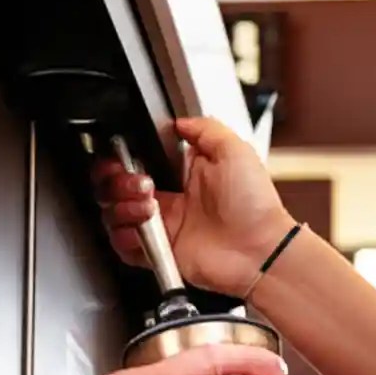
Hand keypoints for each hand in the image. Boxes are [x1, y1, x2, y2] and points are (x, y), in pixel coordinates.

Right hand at [91, 118, 295, 296]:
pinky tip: (142, 228)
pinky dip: (126, 236)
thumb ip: (205, 129)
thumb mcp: (235, 150)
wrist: (260, 250)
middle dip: (118, 180)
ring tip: (149, 206)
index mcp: (184, 175)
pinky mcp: (159, 254)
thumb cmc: (255, 205)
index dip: (123, 158)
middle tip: (139, 182)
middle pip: (117, 187)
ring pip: (115, 214)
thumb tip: (180, 121)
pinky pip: (124, 245)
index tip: (123, 155)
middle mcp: (169, 200)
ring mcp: (162, 228)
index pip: (138, 162)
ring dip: (123, 206)